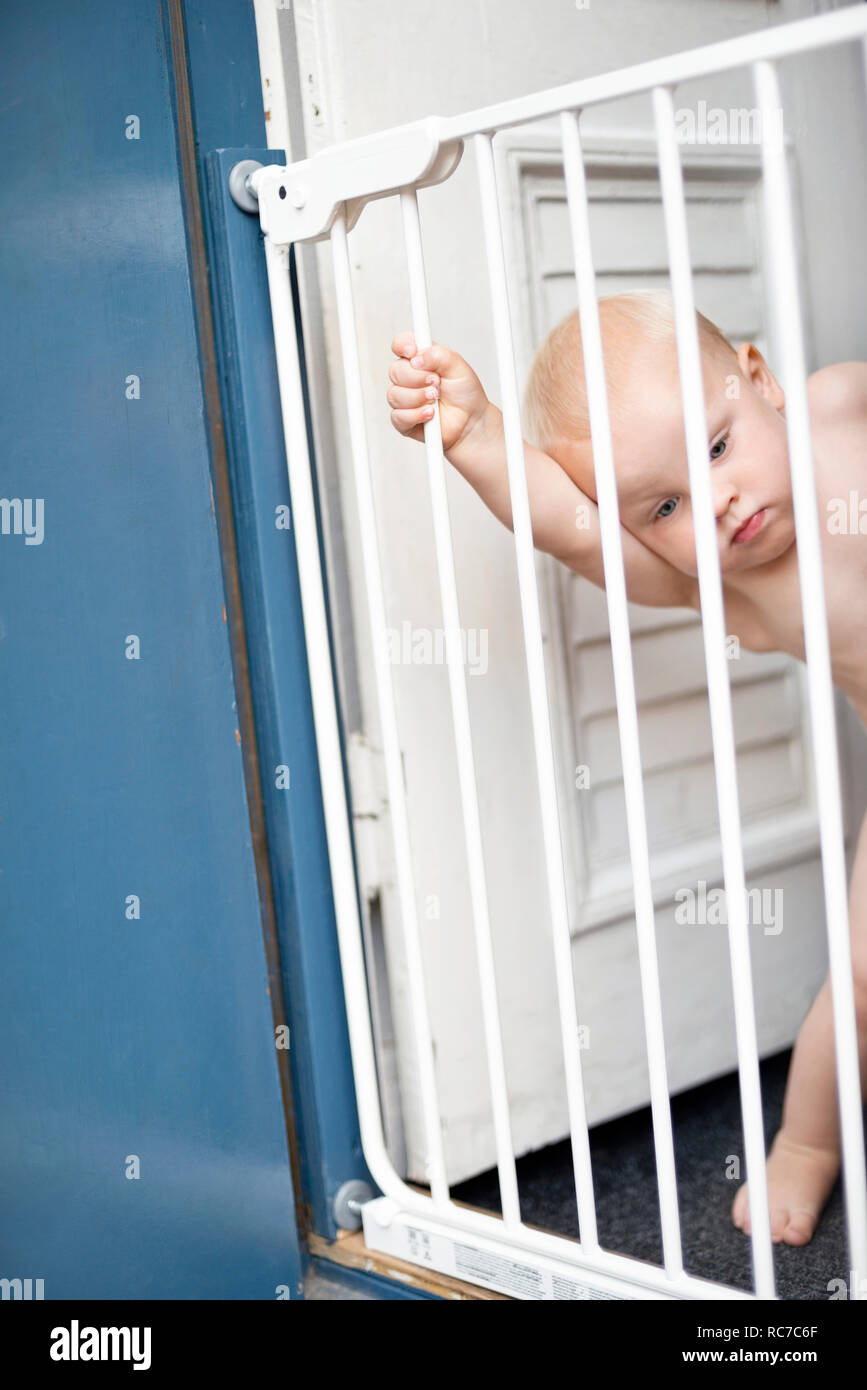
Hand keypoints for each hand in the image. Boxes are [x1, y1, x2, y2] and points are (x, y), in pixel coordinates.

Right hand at [387, 332, 490, 455]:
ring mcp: (404, 399)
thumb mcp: (458, 366)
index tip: (413, 351)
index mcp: (419, 359)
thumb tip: (417, 357)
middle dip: (418, 378)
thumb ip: (439, 355)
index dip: (402, 345)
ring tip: (435, 399)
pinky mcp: (403, 420)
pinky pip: (398, 416)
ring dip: (418, 397)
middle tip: (437, 382)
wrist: (471, 421)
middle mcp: (408, 377)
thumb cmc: (464, 393)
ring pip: (395, 395)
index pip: (400, 344)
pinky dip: (416, 415)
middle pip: (395, 371)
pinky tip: (430, 414)